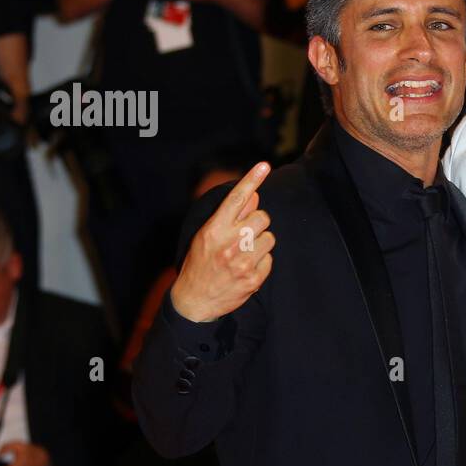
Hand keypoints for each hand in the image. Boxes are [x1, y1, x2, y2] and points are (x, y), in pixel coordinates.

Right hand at [170, 162, 274, 322]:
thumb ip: (230, 216)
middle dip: (257, 223)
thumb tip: (254, 196)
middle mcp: (229, 243)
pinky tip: (247, 268)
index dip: (252, 179)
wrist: (195, 301)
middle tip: (245, 235)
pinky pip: (270, 259)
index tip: (264, 165)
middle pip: (262, 217)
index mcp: (214, 229)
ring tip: (245, 253)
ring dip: (261, 243)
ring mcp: (242, 262)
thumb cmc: (200, 263)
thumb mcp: (207, 236)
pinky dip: (262, 262)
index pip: (237, 199)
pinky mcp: (253, 279)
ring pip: (270, 238)